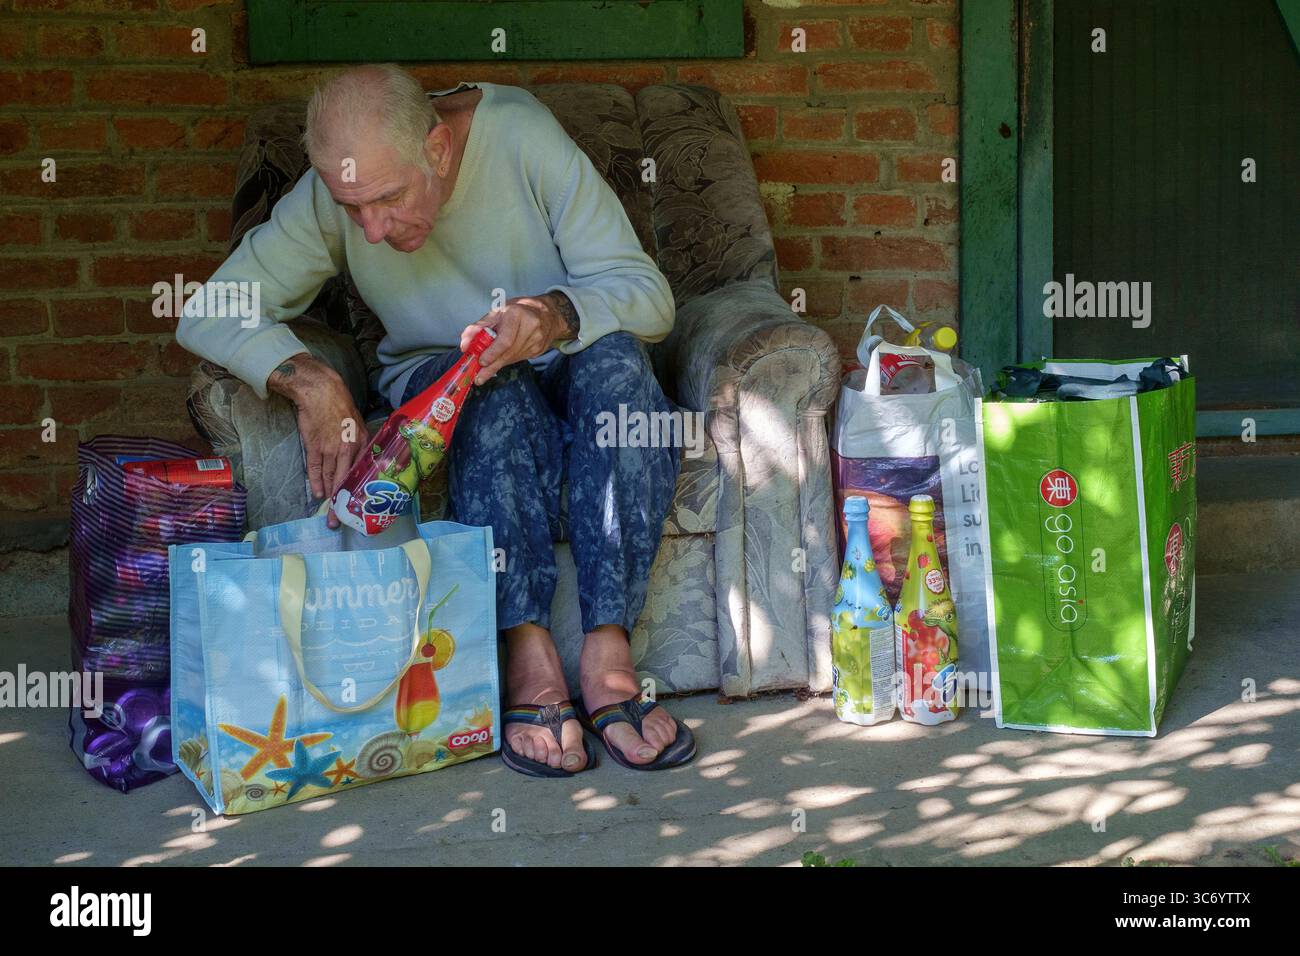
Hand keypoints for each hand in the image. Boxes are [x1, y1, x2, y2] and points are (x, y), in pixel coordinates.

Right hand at [266, 353, 371, 528]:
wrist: (320, 391)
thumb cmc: (340, 406)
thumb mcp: (358, 424)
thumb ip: (359, 443)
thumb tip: (360, 461)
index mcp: (361, 442)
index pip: (361, 472)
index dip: (359, 490)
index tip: (359, 506)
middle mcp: (347, 448)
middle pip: (345, 480)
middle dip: (343, 502)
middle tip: (341, 521)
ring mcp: (330, 448)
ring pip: (330, 477)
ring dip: (329, 496)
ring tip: (329, 514)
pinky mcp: (314, 445)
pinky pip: (315, 468)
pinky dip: (316, 482)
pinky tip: (318, 494)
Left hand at [458, 293, 574, 385]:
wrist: (546, 314)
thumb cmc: (516, 311)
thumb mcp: (497, 313)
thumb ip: (478, 328)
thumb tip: (464, 344)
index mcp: (516, 314)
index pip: (505, 339)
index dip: (492, 353)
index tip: (481, 362)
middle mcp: (530, 326)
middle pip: (509, 352)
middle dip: (492, 366)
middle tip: (479, 377)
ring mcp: (537, 340)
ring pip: (513, 358)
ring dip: (498, 364)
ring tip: (487, 370)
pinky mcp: (539, 349)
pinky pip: (519, 358)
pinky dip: (507, 360)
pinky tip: (503, 358)